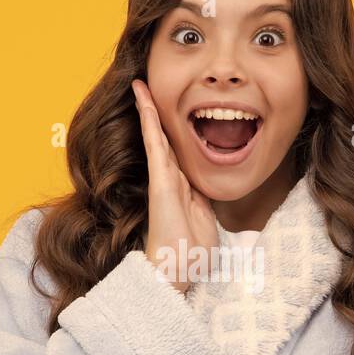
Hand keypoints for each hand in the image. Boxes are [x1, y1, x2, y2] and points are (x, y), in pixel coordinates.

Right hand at [132, 78, 218, 293]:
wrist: (178, 268)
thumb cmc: (192, 251)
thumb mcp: (206, 218)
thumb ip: (206, 200)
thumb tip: (212, 190)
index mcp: (181, 186)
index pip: (175, 151)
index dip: (171, 130)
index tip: (170, 110)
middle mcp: (169, 179)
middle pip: (162, 138)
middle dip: (155, 113)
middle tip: (147, 88)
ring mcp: (163, 178)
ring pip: (155, 136)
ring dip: (148, 110)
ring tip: (141, 86)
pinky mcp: (160, 180)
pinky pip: (154, 143)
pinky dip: (149, 121)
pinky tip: (144, 101)